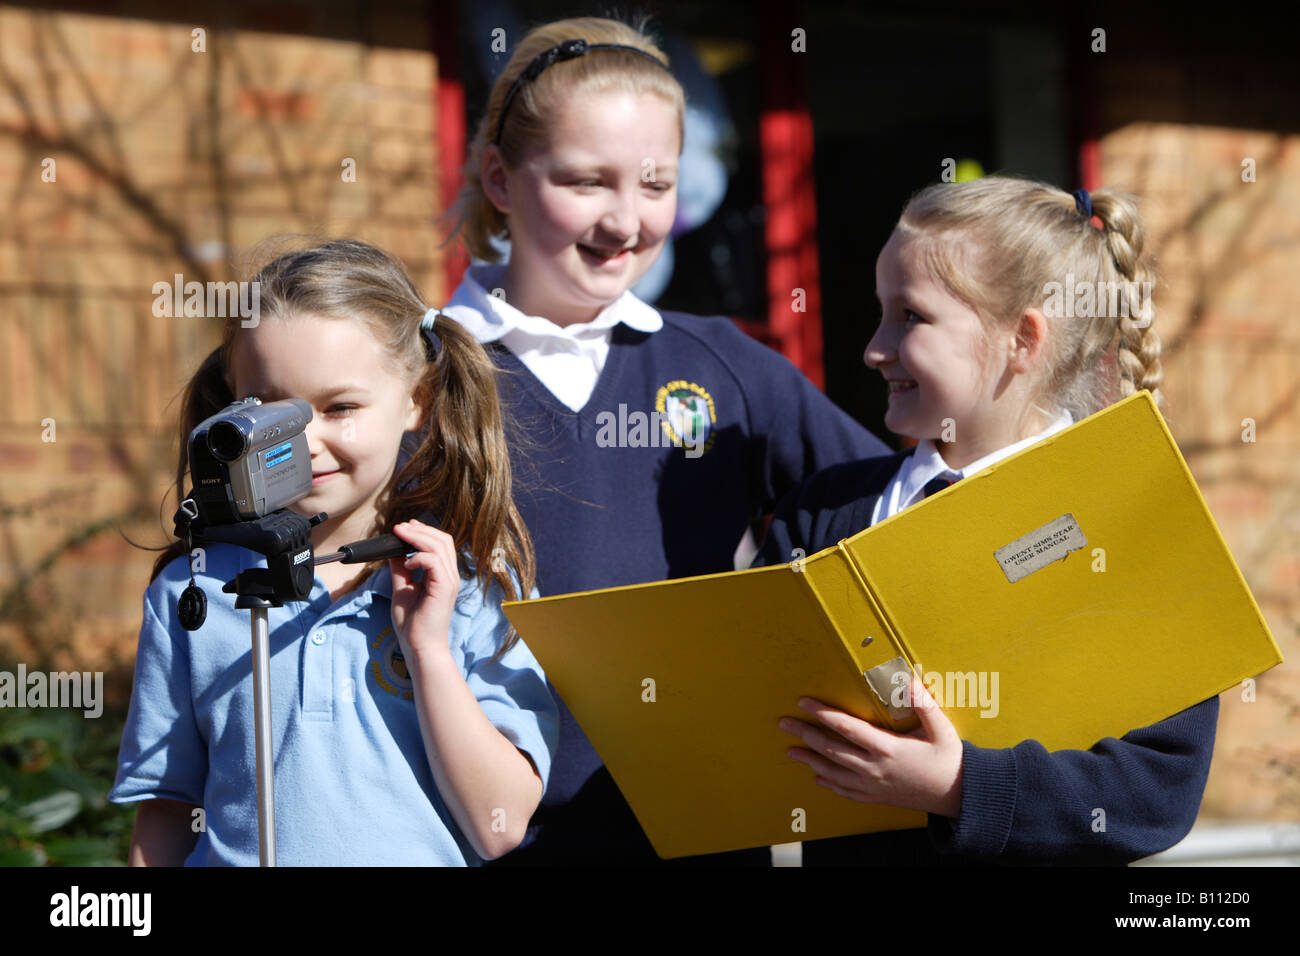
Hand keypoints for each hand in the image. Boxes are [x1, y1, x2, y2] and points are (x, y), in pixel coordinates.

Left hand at [388, 520, 459, 655]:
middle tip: (400, 527)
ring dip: (417, 537)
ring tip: (400, 535)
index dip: (423, 532)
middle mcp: (449, 575)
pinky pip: (434, 561)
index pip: (440, 544)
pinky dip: (419, 556)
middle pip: (443, 539)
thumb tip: (394, 551)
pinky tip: (407, 561)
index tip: (404, 528)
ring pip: (439, 546)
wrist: (419, 647)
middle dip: (421, 529)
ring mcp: (449, 581)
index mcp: (442, 575)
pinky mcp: (444, 588)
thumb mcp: (402, 589)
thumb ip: (401, 570)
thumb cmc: (412, 624)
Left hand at [778, 677, 963, 817]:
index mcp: (887, 748)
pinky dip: (827, 783)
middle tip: (784, 723)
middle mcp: (874, 768)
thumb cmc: (949, 760)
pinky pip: (845, 791)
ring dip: (809, 760)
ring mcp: (873, 786)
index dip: (823, 713)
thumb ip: (923, 703)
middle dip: (805, 735)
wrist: (958, 796)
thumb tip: (906, 679)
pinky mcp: (876, 797)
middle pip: (831, 749)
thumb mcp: (941, 728)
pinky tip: (816, 776)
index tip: (804, 702)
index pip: (846, 727)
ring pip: (833, 772)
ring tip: (790, 751)